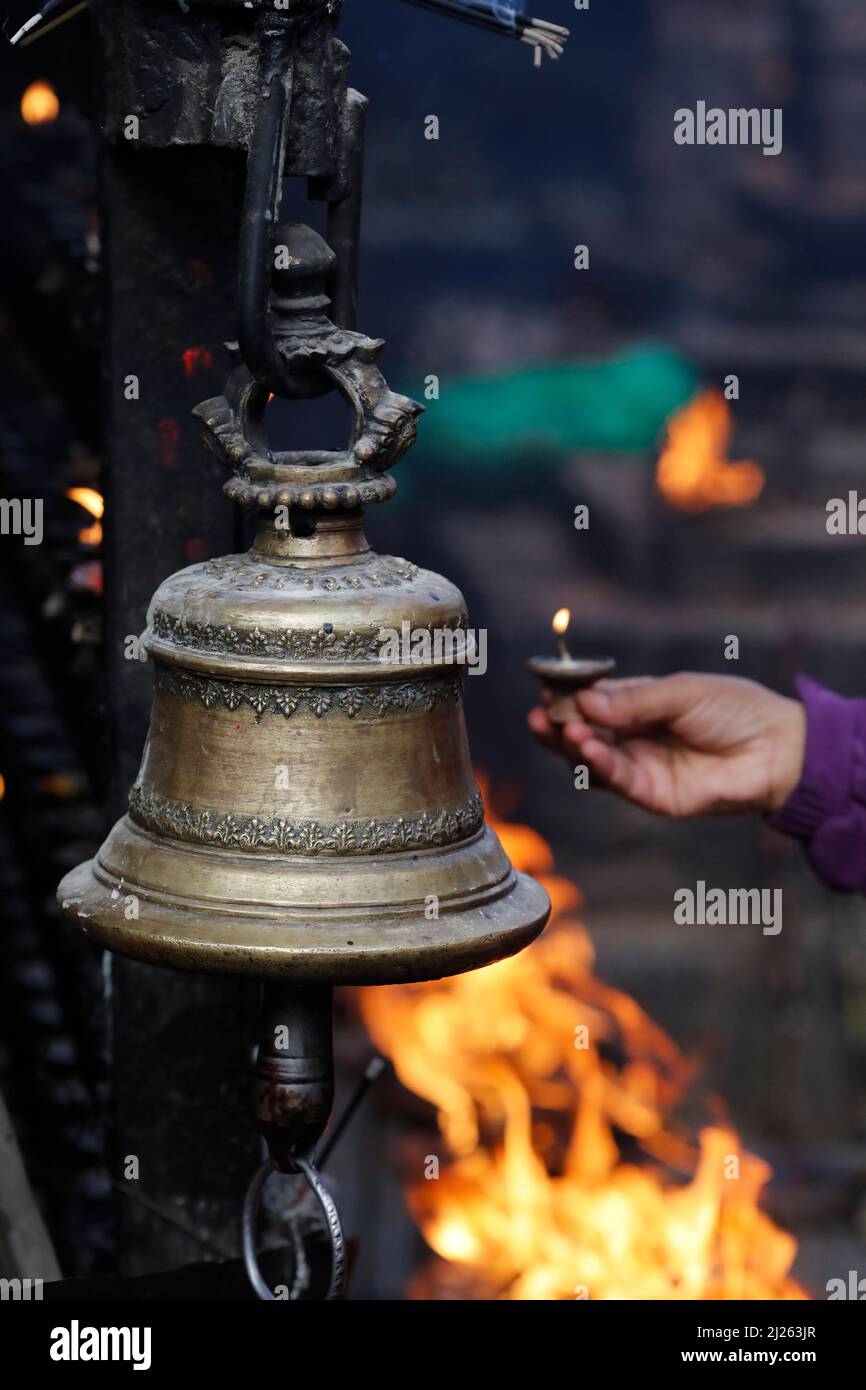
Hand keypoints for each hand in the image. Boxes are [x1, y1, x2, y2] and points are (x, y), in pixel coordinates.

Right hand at [527, 673, 805, 817]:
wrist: (777, 748)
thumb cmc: (736, 710)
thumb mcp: (681, 692)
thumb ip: (633, 700)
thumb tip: (585, 701)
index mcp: (640, 706)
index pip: (592, 702)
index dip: (568, 697)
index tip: (547, 687)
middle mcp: (635, 737)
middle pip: (582, 734)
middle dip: (558, 724)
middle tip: (541, 713)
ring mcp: (641, 767)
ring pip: (591, 761)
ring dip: (572, 745)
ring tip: (564, 729)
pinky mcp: (653, 795)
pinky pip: (617, 780)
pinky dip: (598, 764)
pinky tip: (588, 747)